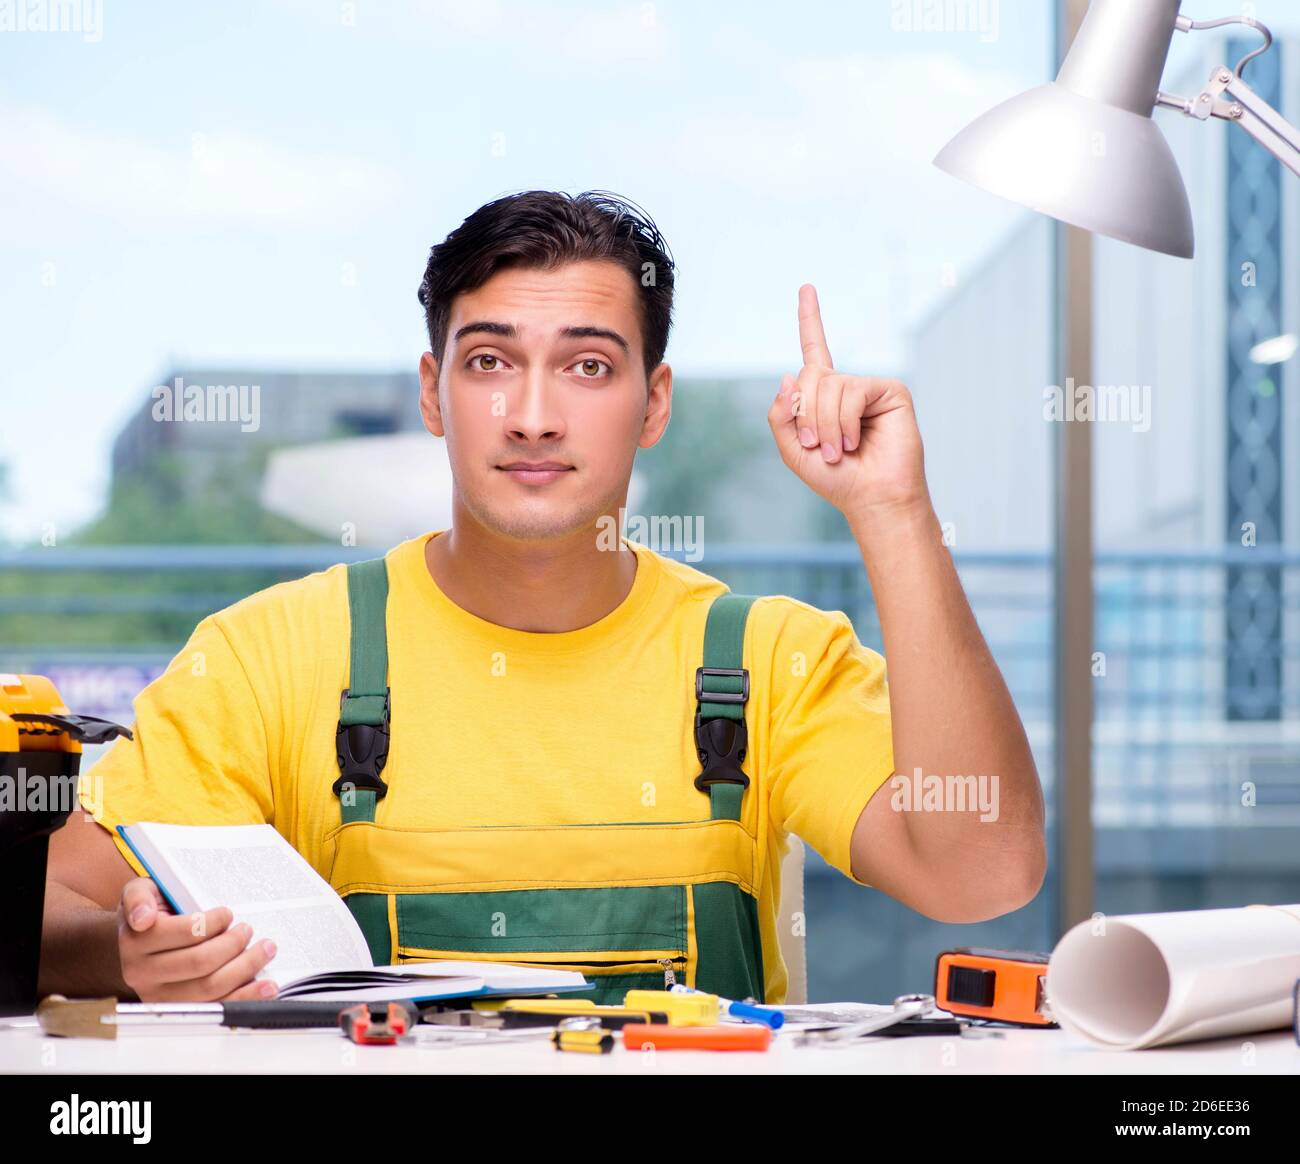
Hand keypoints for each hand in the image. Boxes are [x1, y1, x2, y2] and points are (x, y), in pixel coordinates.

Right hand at [117, 877, 278, 1002]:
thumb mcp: (139, 893)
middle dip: (234, 943)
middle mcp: (144, 974)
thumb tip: (143, 918)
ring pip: (211, 988)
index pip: (184, 933)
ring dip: (246, 967)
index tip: (227, 913)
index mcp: (136, 943)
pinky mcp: (182, 1009)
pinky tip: (266, 986)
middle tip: (248, 929)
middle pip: (200, 962)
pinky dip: (246, 996)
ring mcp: (162, 996)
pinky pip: (217, 1008)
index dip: (213, 922)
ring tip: (265, 949)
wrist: (140, 942)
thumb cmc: (149, 913)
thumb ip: (138, 897)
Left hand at [767, 284, 929, 521]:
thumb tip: (788, 376)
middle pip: (808, 376)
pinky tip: (853, 441)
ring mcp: (868, 387)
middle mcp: (845, 386)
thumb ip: (781, 415)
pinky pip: (852, 392)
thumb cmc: (836, 478)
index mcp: (823, 395)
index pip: (815, 349)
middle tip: (816, 447)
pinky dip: (845, 421)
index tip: (807, 287)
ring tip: (836, 451)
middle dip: (805, 416)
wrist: (872, 497)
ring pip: (829, 386)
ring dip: (824, 425)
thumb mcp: (793, 449)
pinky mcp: (890, 391)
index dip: (810, 318)